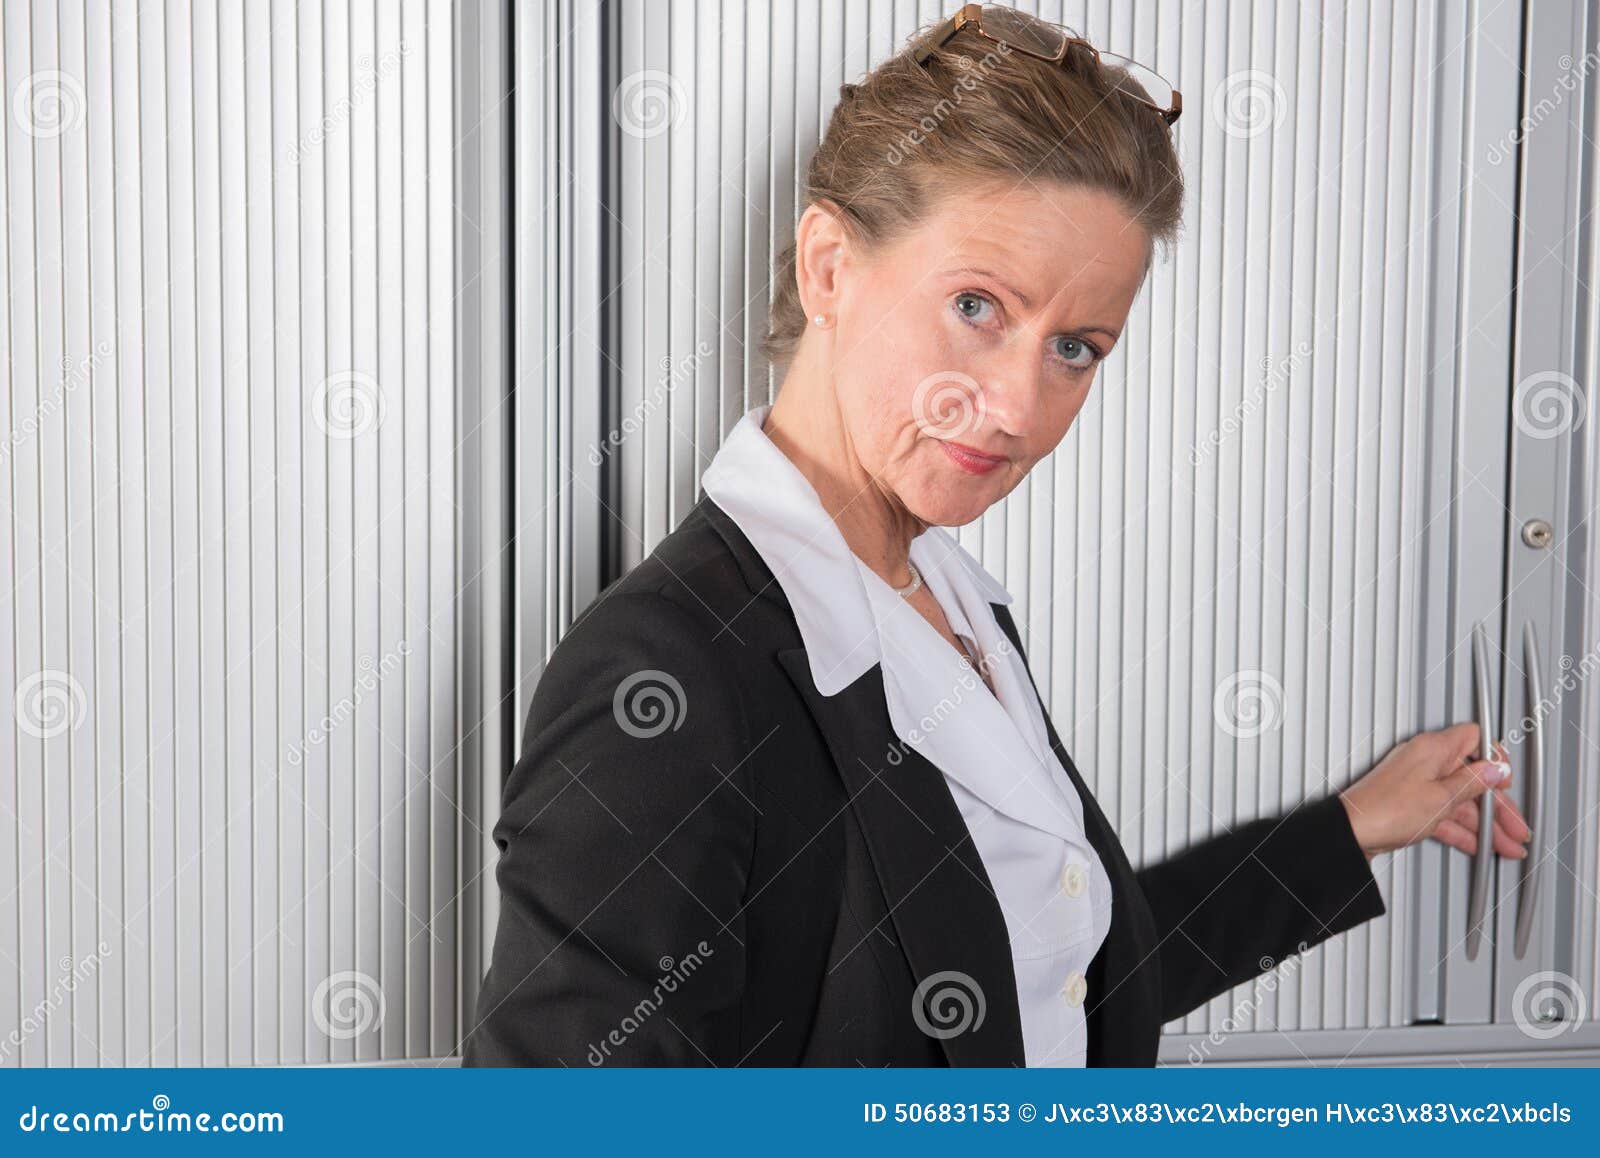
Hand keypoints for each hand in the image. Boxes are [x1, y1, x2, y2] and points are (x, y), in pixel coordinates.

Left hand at [1338, 722, 1530, 859]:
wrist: (1351, 833)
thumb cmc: (1385, 810)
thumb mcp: (1441, 798)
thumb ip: (1473, 783)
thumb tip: (1495, 769)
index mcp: (1432, 749)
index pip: (1474, 738)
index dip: (1494, 758)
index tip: (1507, 781)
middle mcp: (1424, 762)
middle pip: (1471, 777)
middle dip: (1497, 806)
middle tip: (1517, 828)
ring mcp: (1417, 784)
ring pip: (1460, 800)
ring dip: (1485, 825)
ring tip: (1506, 845)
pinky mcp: (1410, 804)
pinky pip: (1444, 813)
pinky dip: (1462, 829)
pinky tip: (1478, 845)